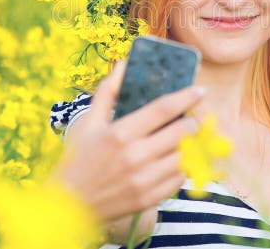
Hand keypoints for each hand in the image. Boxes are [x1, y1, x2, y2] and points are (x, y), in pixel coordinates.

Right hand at [51, 61, 204, 221]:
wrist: (70, 205)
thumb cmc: (79, 158)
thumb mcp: (89, 122)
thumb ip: (108, 91)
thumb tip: (124, 64)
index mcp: (120, 133)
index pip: (163, 109)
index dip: (186, 97)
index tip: (200, 90)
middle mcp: (135, 156)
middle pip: (181, 131)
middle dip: (191, 121)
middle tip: (189, 118)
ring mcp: (144, 180)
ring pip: (185, 155)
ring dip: (190, 144)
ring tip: (184, 139)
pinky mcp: (150, 198)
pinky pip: (179, 178)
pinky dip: (182, 167)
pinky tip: (174, 160)